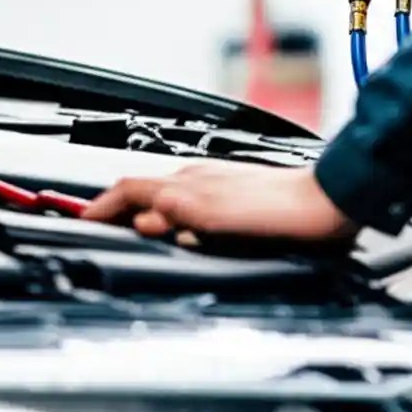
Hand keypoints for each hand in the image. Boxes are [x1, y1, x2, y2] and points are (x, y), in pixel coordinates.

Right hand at [80, 161, 357, 241]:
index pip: (128, 189)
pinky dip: (173, 218)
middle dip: (117, 208)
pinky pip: (188, 204)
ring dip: (144, 213)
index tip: (83, 219)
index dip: (101, 206)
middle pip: (142, 191)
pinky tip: (184, 233)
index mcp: (186, 182)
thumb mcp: (215, 220)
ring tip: (134, 232)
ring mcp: (216, 184)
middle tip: (101, 227)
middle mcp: (197, 178)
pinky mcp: (235, 195)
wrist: (328, 202)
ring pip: (165, 196)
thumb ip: (174, 217)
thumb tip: (144, 219)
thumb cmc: (282, 210)